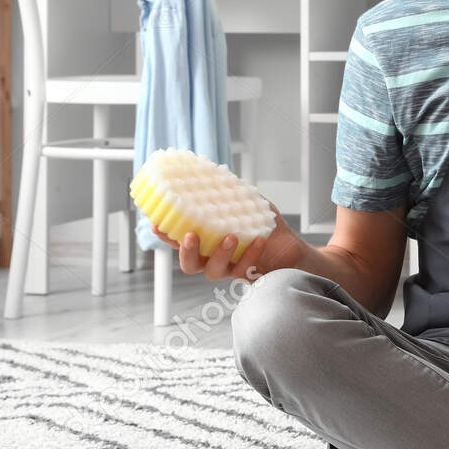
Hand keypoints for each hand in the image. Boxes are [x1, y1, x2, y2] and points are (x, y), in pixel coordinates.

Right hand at [151, 202, 299, 282]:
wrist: (291, 249)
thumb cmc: (265, 226)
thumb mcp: (249, 204)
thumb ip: (232, 192)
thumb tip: (217, 172)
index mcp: (207, 241)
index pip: (180, 240)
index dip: (166, 235)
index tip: (157, 223)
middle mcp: (213, 259)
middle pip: (189, 265)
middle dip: (186, 252)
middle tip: (190, 237)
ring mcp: (230, 269)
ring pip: (213, 271)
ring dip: (219, 254)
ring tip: (231, 237)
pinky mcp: (249, 276)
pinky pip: (244, 270)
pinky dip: (251, 253)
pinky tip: (259, 239)